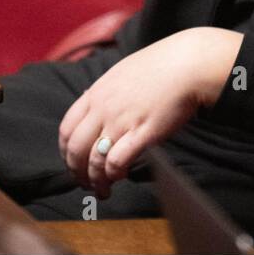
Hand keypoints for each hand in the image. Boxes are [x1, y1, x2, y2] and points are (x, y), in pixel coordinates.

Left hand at [57, 27, 242, 198]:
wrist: (187, 64)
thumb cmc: (160, 67)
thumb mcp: (122, 73)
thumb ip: (106, 91)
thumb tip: (94, 103)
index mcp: (96, 93)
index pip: (66, 128)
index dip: (65, 151)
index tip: (72, 162)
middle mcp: (103, 109)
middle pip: (75, 149)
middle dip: (76, 171)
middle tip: (84, 182)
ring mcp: (121, 122)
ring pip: (94, 160)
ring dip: (95, 180)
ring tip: (102, 190)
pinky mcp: (142, 134)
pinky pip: (117, 161)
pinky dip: (113, 174)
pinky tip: (120, 176)